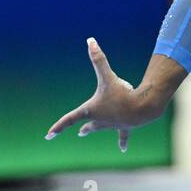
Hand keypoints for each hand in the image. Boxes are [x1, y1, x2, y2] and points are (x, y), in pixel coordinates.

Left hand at [45, 37, 159, 151]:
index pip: (70, 119)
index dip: (58, 126)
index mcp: (91, 110)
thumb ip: (98, 59)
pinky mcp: (124, 128)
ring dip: (94, 130)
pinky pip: (122, 136)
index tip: (48, 135)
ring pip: (101, 128)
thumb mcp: (108, 76)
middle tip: (78, 133)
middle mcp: (100, 120)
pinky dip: (122, 142)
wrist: (142, 108)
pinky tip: (122, 150)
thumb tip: (90, 41)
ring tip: (85, 134)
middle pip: (88, 125)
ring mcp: (112, 126)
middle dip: (83, 128)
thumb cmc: (122, 93)